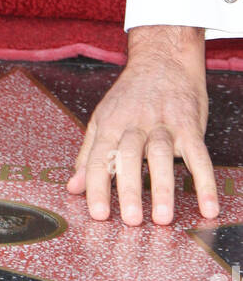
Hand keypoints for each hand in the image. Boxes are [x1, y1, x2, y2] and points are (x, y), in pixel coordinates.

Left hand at [67, 24, 217, 225]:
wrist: (162, 59)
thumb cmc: (131, 95)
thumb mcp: (103, 117)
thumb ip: (89, 154)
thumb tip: (73, 187)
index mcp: (110, 124)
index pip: (99, 157)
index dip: (97, 185)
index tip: (97, 214)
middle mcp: (134, 124)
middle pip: (129, 155)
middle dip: (129, 189)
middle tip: (131, 220)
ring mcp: (163, 123)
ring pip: (160, 154)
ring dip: (162, 187)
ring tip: (162, 217)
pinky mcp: (189, 125)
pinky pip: (197, 154)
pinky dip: (204, 180)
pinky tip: (208, 206)